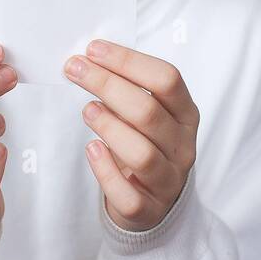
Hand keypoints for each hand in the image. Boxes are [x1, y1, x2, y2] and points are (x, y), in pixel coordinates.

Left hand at [64, 40, 198, 231]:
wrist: (153, 203)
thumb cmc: (144, 146)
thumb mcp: (147, 115)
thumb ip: (127, 89)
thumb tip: (88, 58)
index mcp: (186, 115)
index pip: (167, 79)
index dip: (129, 61)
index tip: (93, 49)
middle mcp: (182, 147)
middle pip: (148, 112)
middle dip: (107, 85)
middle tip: (74, 69)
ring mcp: (168, 180)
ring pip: (142, 153)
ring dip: (109, 126)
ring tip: (86, 110)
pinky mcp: (147, 210)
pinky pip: (128, 194)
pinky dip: (106, 171)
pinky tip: (91, 149)